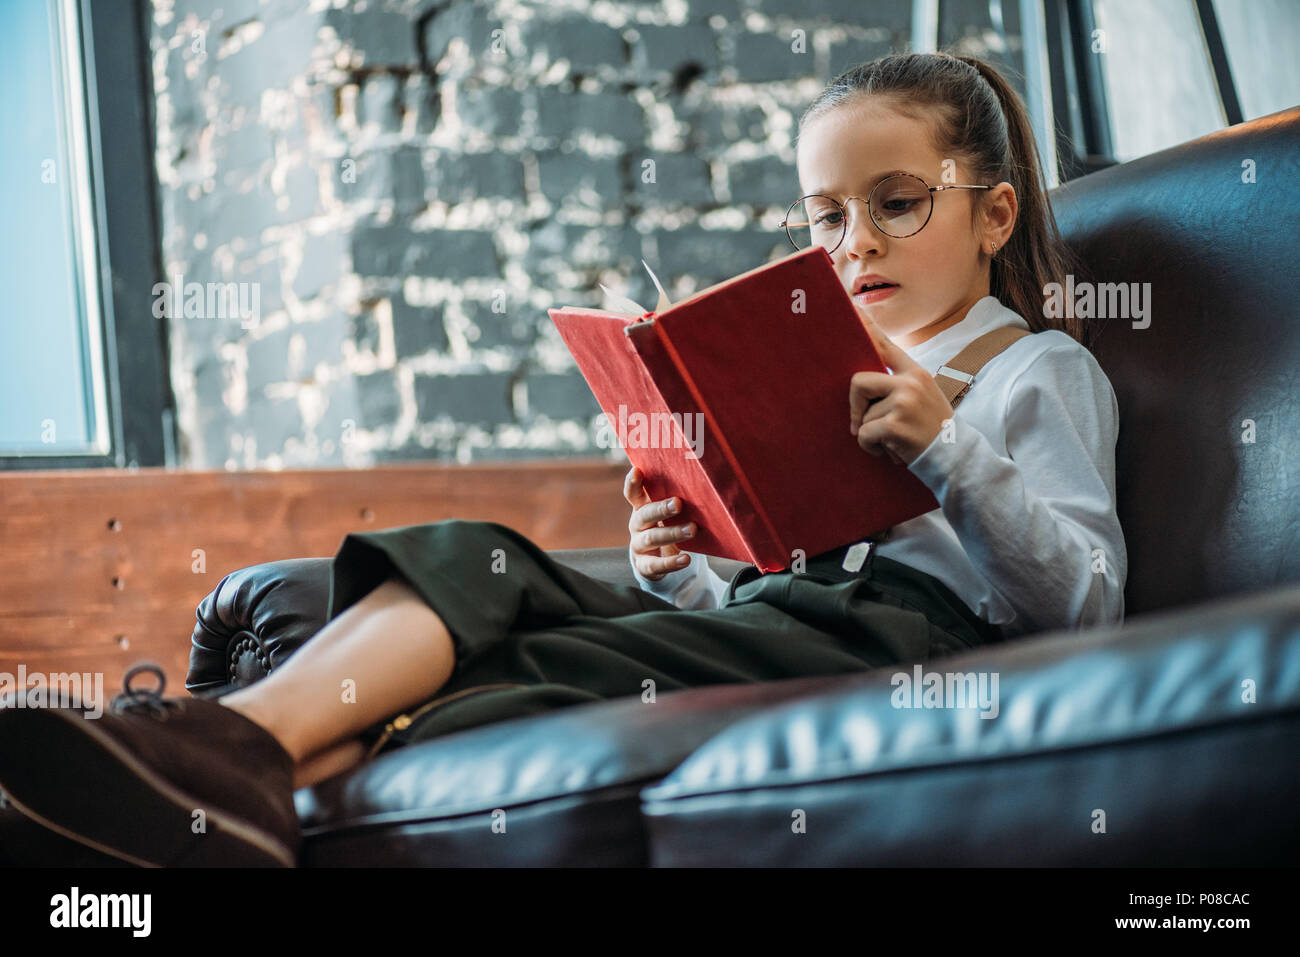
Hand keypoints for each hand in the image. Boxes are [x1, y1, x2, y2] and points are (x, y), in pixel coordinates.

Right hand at [624, 466, 695, 579]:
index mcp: (641, 508)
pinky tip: (686, 559)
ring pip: (652, 538)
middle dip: (661, 509)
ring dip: (672, 533)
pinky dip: (672, 562)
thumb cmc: (667, 528)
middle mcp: (637, 526)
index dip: (633, 483)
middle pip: (644, 515)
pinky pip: (656, 565)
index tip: (638, 471)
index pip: (633, 493)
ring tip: (692, 529)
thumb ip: (676, 500)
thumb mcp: (668, 514)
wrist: (656, 561)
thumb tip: (707, 484)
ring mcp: (638, 546)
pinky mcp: (644, 566)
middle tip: (678, 503)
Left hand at [849, 316, 953, 465]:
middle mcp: (910, 382)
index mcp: (916, 373)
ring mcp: (903, 402)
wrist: (955, 458)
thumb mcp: (922, 398)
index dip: (866, 327)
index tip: (851, 305)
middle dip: (856, 407)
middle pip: (858, 382)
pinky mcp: (895, 424)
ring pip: (862, 417)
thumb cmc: (931, 430)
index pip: (885, 345)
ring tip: (897, 440)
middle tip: (866, 425)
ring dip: (872, 435)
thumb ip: (897, 385)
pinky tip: (894, 451)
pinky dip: (872, 448)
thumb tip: (861, 383)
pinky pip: (864, 435)